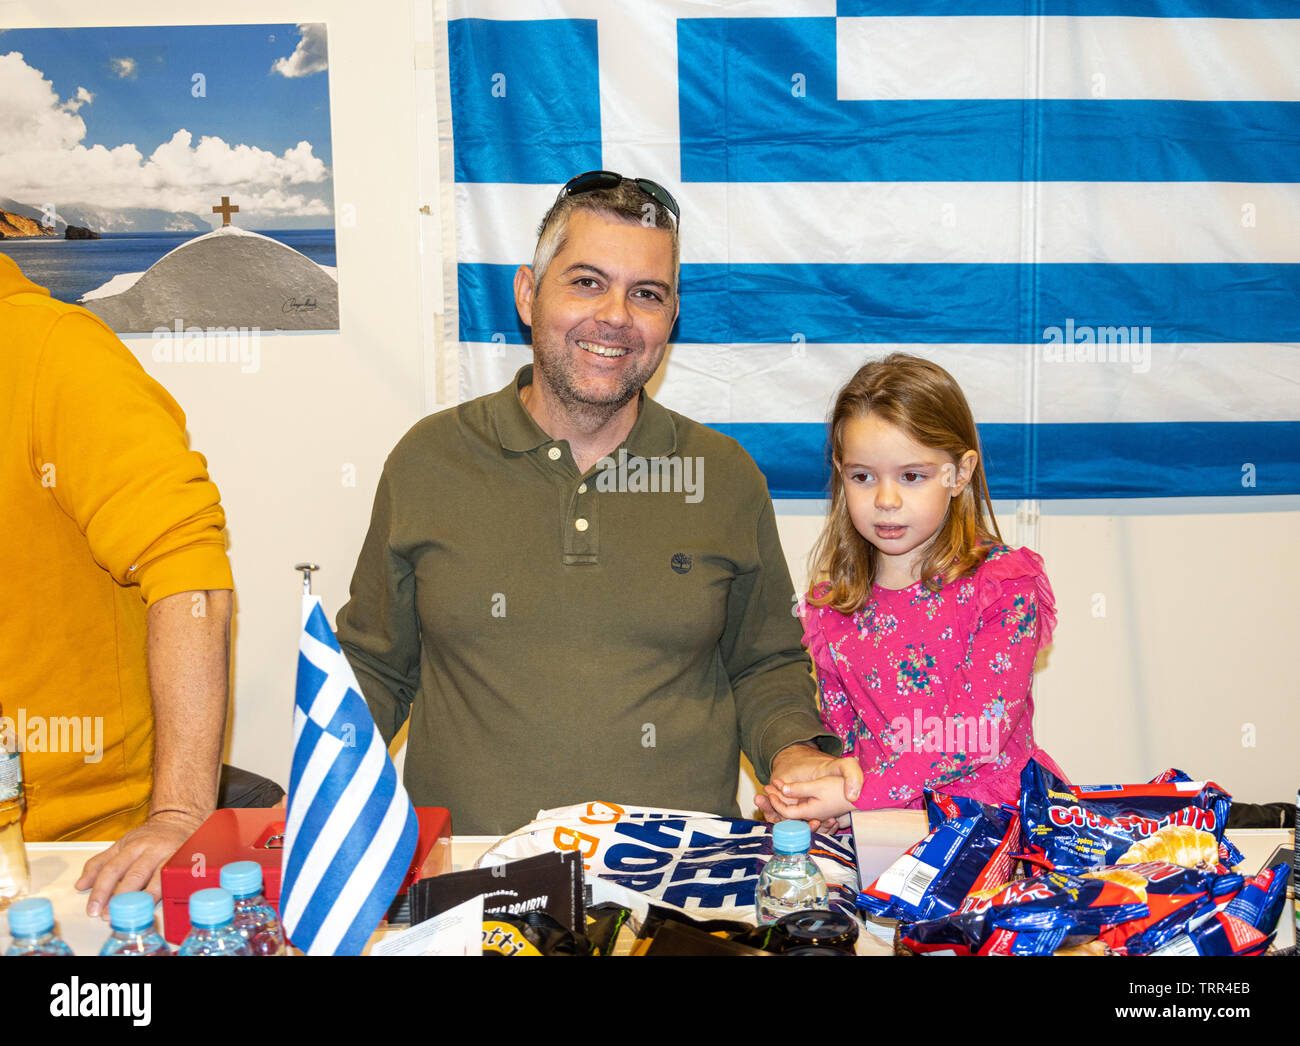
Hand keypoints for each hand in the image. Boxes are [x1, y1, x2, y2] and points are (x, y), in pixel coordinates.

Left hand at [75, 809, 203, 918]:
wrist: (179, 821)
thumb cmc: (150, 836)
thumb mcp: (121, 845)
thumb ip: (100, 864)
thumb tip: (81, 884)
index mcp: (133, 845)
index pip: (113, 868)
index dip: (101, 890)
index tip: (93, 908)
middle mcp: (152, 850)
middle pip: (134, 875)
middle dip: (120, 898)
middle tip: (108, 915)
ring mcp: (171, 857)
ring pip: (157, 880)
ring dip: (143, 900)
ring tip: (131, 915)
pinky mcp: (186, 864)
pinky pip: (175, 880)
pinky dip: (167, 893)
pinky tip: (160, 904)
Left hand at [754, 744, 862, 832]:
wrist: (862, 792)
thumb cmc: (840, 788)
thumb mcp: (817, 785)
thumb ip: (799, 789)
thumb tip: (782, 790)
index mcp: (810, 812)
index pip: (786, 813)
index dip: (776, 803)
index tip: (770, 790)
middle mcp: (813, 815)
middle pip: (789, 813)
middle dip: (776, 800)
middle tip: (767, 788)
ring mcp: (817, 812)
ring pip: (795, 809)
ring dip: (784, 798)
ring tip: (775, 786)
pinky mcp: (822, 808)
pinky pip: (803, 807)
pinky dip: (793, 799)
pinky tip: (789, 789)